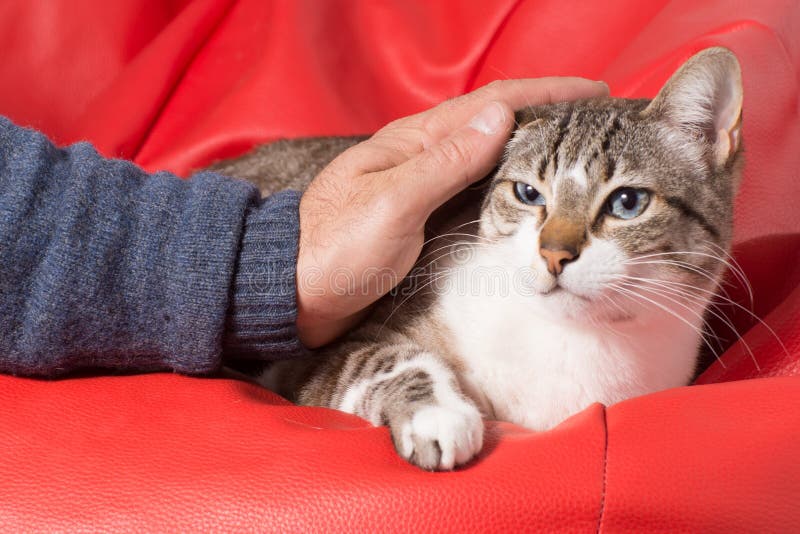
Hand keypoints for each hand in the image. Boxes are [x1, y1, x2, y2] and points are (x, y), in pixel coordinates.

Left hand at [296, 78, 608, 346]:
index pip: (489, 104)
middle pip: (492, 123)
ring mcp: (421, 185)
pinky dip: (507, 180)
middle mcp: (420, 156)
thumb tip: (500, 117)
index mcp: (412, 141)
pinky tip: (526, 188)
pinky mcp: (421, 215)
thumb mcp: (393, 204)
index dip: (543, 93)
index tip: (593, 92)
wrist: (295, 292)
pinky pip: (474, 187)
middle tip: (596, 118)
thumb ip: (445, 162)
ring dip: (530, 145)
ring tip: (574, 147)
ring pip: (486, 154)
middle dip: (545, 114)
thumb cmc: (335, 250)